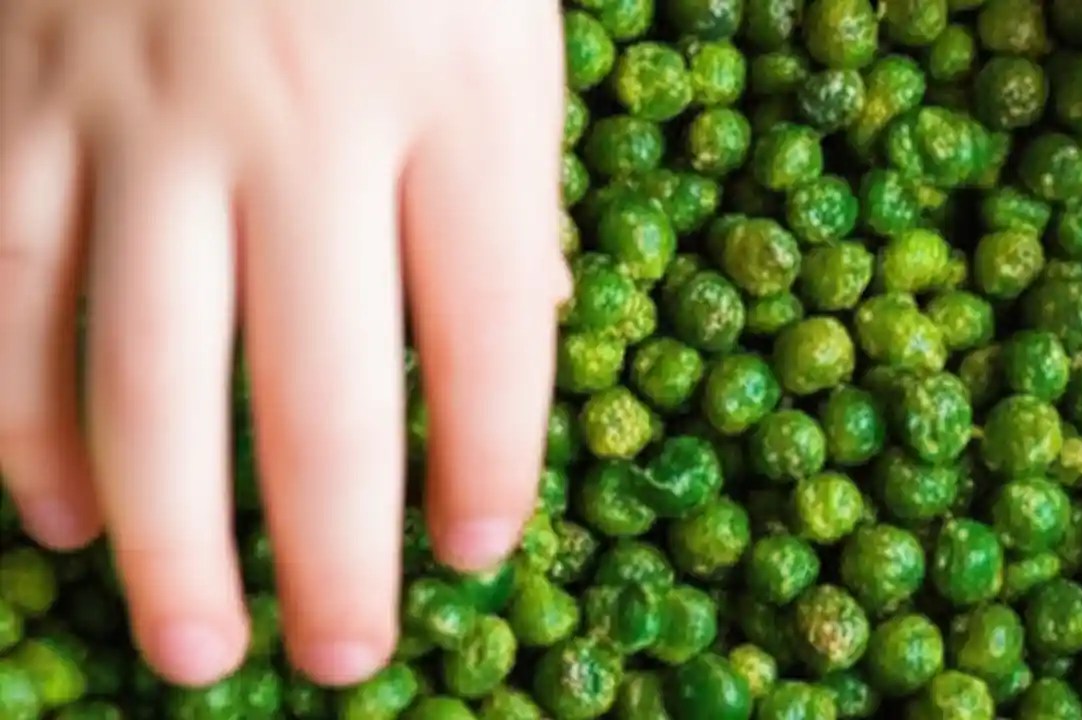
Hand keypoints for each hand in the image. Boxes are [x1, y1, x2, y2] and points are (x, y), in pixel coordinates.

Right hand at [0, 0, 567, 687]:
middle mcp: (300, 119)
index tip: (478, 552)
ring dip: (165, 534)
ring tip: (196, 646)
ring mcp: (142, 110)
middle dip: (332, 551)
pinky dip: (25, 418)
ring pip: (143, 371)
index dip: (492, 462)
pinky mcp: (20, 94)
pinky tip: (52, 513)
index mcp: (456, 97)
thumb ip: (509, 182)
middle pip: (319, 391)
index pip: (492, 331)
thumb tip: (537, 322)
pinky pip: (13, 288)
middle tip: (341, 663)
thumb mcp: (504, 26)